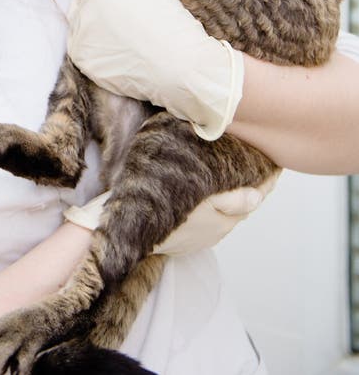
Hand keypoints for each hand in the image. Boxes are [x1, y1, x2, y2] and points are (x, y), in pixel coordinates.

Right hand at [64, 173, 278, 253]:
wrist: (128, 227)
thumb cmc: (161, 203)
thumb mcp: (198, 196)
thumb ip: (231, 199)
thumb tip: (257, 198)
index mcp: (224, 219)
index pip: (253, 197)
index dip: (265, 181)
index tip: (275, 165)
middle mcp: (217, 231)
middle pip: (240, 206)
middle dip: (248, 187)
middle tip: (256, 164)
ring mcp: (201, 237)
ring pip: (224, 213)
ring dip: (230, 197)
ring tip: (233, 175)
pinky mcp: (186, 239)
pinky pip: (208, 220)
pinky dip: (213, 206)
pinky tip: (206, 194)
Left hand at [66, 0, 243, 139]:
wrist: (181, 71)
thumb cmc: (169, 20)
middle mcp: (81, 13)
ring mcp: (80, 39)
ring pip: (80, 12)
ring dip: (92, 6)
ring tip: (115, 8)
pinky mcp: (84, 61)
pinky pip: (81, 39)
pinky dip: (90, 32)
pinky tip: (110, 31)